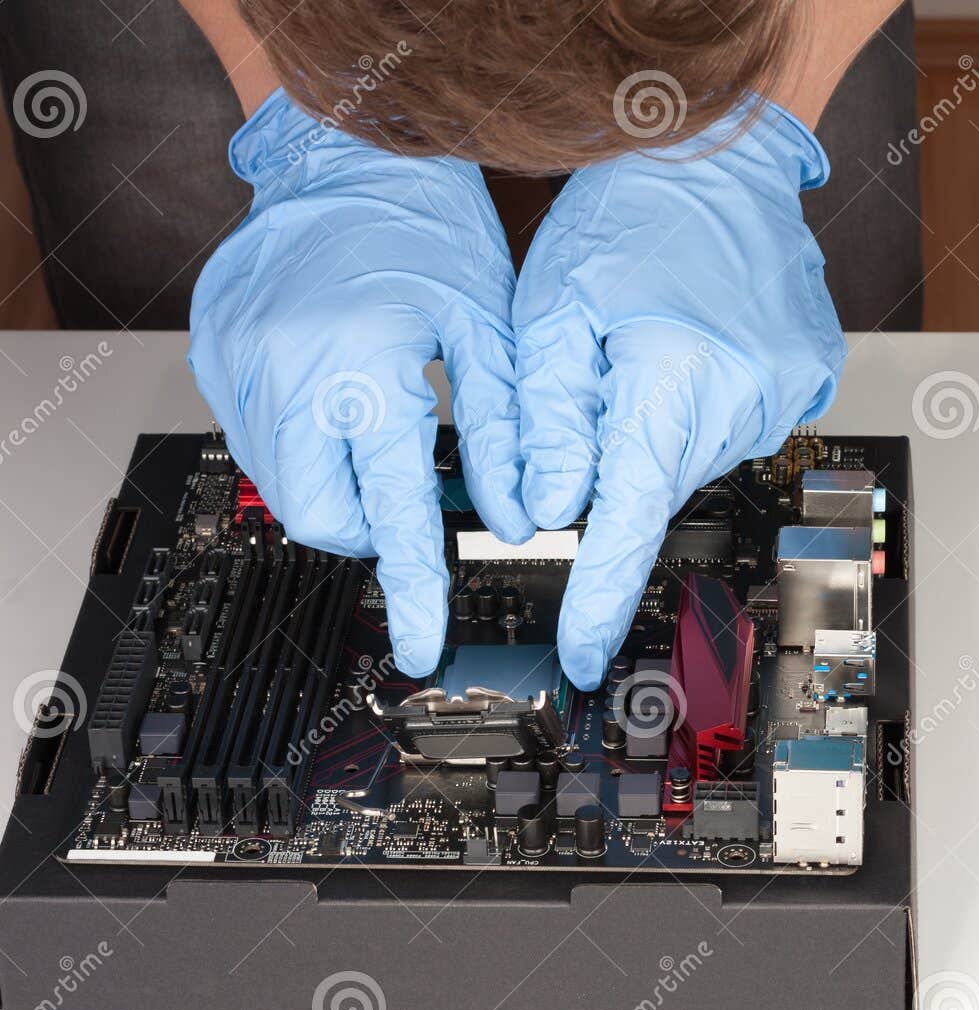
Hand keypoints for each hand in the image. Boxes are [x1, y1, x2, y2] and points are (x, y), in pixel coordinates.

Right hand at [189, 90, 531, 676]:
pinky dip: (305, 451)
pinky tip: (340, 407)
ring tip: (382, 437)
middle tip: (413, 498)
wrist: (346, 151)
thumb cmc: (427, 225)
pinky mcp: (214, 354)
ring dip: (339, 491)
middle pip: (321, 522)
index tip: (424, 645)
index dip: (414, 591)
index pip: (394, 516)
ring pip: (282, 490)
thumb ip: (504, 434)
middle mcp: (287, 374)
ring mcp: (238, 365)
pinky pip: (256, 440)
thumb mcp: (489, 330)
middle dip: (374, 533)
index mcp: (364, 371)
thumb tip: (520, 518)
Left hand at [514, 99, 844, 688]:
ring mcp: (788, 389)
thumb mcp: (552, 312)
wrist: (718, 151)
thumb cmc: (629, 213)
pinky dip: (698, 406)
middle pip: (656, 483)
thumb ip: (545, 422)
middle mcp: (745, 395)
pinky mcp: (810, 378)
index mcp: (673, 380)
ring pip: (693, 456)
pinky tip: (688, 346)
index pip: (628, 521)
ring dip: (657, 426)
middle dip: (614, 457)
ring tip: (649, 342)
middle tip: (597, 378)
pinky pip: (734, 427)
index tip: (580, 653)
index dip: (597, 596)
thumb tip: (543, 511)